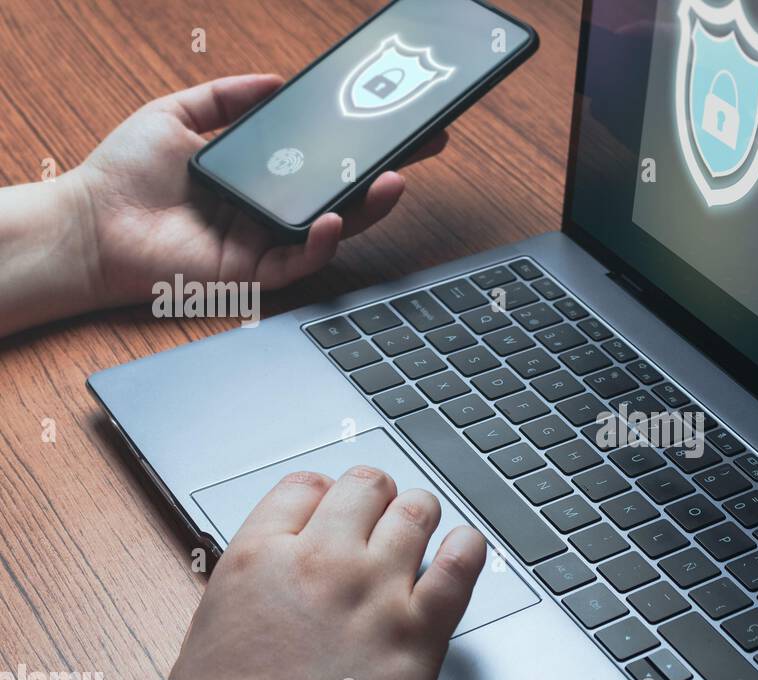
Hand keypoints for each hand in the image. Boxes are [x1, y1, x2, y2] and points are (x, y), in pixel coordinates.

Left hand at [64, 74, 446, 309]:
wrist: (90, 222)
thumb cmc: (124, 175)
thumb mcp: (176, 115)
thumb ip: (224, 98)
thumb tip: (274, 81)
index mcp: (258, 178)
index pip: (321, 161)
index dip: (358, 145)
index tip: (391, 122)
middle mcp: (269, 212)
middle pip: (341, 195)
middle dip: (384, 174)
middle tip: (419, 148)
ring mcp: (265, 244)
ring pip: (333, 230)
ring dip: (367, 208)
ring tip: (393, 180)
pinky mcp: (252, 272)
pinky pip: (298, 260)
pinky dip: (319, 243)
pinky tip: (331, 219)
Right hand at [131, 467, 485, 679]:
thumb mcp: (210, 629)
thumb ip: (251, 586)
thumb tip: (274, 574)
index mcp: (256, 556)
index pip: (304, 486)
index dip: (325, 495)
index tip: (335, 509)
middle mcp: (320, 562)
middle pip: (365, 487)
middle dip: (376, 497)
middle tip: (383, 515)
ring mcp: (373, 592)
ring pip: (416, 511)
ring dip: (420, 515)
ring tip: (424, 529)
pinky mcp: (419, 631)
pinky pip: (461, 563)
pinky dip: (467, 548)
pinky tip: (463, 551)